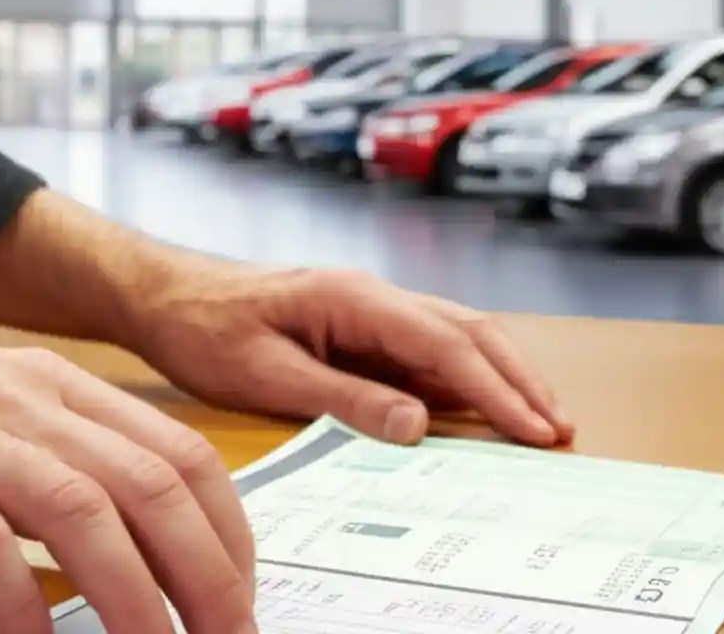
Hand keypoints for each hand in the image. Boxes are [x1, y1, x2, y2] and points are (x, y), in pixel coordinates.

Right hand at [0, 303, 257, 633]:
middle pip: (148, 485)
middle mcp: (23, 404)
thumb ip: (68, 457)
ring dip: (131, 592)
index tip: (242, 591)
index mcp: (59, 389)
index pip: (180, 454)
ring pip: (76, 509)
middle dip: (205, 572)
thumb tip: (145, 534)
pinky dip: (16, 593)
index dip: (228, 530)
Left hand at [128, 263, 573, 446]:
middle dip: (518, 379)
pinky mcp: (359, 329)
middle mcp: (371, 296)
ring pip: (455, 336)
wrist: (165, 296)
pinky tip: (483, 405)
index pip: (443, 342)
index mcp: (352, 297)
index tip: (534, 426)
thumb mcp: (264, 374)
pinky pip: (425, 352)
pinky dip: (464, 379)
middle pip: (466, 331)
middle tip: (558, 428)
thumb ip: (341, 399)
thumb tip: (417, 426)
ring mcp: (368, 310)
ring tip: (539, 418)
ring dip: (500, 376)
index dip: (495, 388)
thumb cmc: (203, 328)